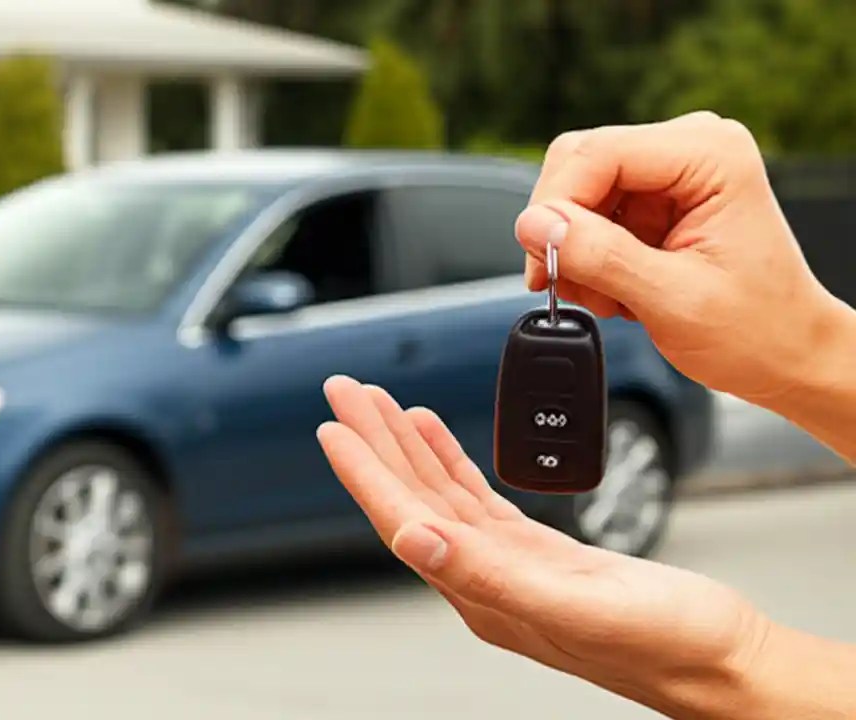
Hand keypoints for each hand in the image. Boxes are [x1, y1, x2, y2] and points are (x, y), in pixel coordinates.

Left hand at [317, 375, 768, 716]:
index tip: (333, 428)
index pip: (405, 520)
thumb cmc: (665, 645)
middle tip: (343, 390)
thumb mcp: (576, 605)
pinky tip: (431, 433)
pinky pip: (475, 497)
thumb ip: (488, 573)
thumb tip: (414, 539)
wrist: (723, 662)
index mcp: (482, 593)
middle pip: (411, 498)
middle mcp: (484, 579)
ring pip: (439, 492)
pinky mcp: (537, 553)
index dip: (366, 473)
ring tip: (377, 401)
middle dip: (374, 442)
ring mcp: (508, 565)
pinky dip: (450, 460)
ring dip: (406, 445)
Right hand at [514, 112, 845, 406]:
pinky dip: (586, 255)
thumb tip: (534, 225)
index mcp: (711, 154)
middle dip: (561, 228)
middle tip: (566, 280)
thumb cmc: (757, 329)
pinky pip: (589, 211)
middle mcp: (690, 148)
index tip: (543, 258)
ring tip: (606, 294)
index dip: (557, 205)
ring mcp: (670, 171)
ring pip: (576, 190)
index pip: (598, 153)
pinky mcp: (654, 197)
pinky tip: (612, 286)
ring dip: (574, 248)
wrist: (785, 354)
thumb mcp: (672, 299)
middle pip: (578, 163)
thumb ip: (600, 257)